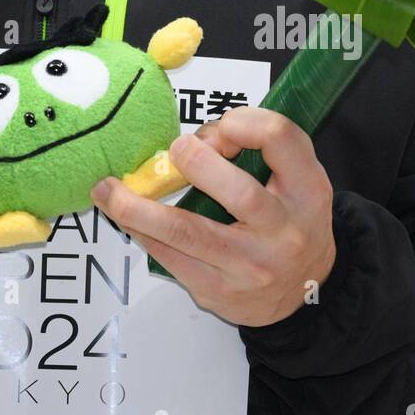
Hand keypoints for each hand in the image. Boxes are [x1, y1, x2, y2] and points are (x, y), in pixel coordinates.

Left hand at [91, 107, 336, 327]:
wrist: (305, 291)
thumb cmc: (292, 219)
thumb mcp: (297, 177)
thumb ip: (261, 145)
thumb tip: (198, 136)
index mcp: (307, 190)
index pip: (280, 139)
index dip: (244, 122)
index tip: (224, 127)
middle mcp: (283, 231)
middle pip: (238, 192)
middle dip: (195, 162)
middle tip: (175, 151)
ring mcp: (249, 266)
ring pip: (187, 232)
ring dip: (138, 208)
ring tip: (106, 189)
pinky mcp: (218, 289)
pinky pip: (169, 257)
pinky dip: (139, 230)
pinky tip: (121, 213)